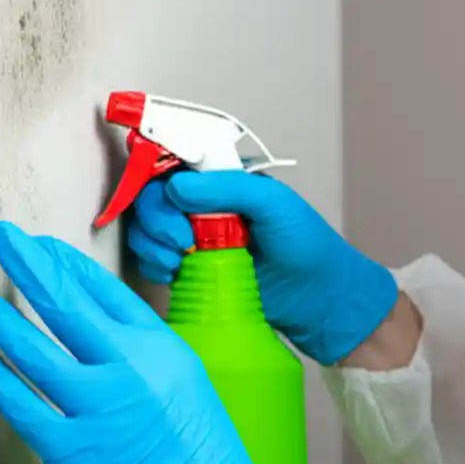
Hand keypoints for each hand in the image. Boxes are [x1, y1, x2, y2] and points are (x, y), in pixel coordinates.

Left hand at [0, 221, 303, 463]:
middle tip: (5, 240)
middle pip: (65, 304)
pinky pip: (22, 403)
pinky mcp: (70, 449)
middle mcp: (130, 370)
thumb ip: (149, 356)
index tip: (47, 248)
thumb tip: (107, 334)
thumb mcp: (192, 387)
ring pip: (34, 349)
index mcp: (164, 351)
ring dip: (3, 319)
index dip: (69, 264)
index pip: (107, 291)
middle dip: (28, 264)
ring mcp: (98, 408)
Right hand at [128, 172, 398, 364]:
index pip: (174, 164)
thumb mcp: (273, 203)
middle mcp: (203, 205)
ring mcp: (194, 238)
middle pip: (152, 198)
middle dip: (156, 218)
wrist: (317, 299)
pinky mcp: (190, 270)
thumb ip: (228, 187)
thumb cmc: (305, 244)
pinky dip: (154, 265)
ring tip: (178, 260)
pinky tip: (174, 274)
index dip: (157, 176)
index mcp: (223, 180)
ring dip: (152, 243)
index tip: (169, 199)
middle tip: (182, 241)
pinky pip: (154, 261)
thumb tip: (177, 187)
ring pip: (146, 229)